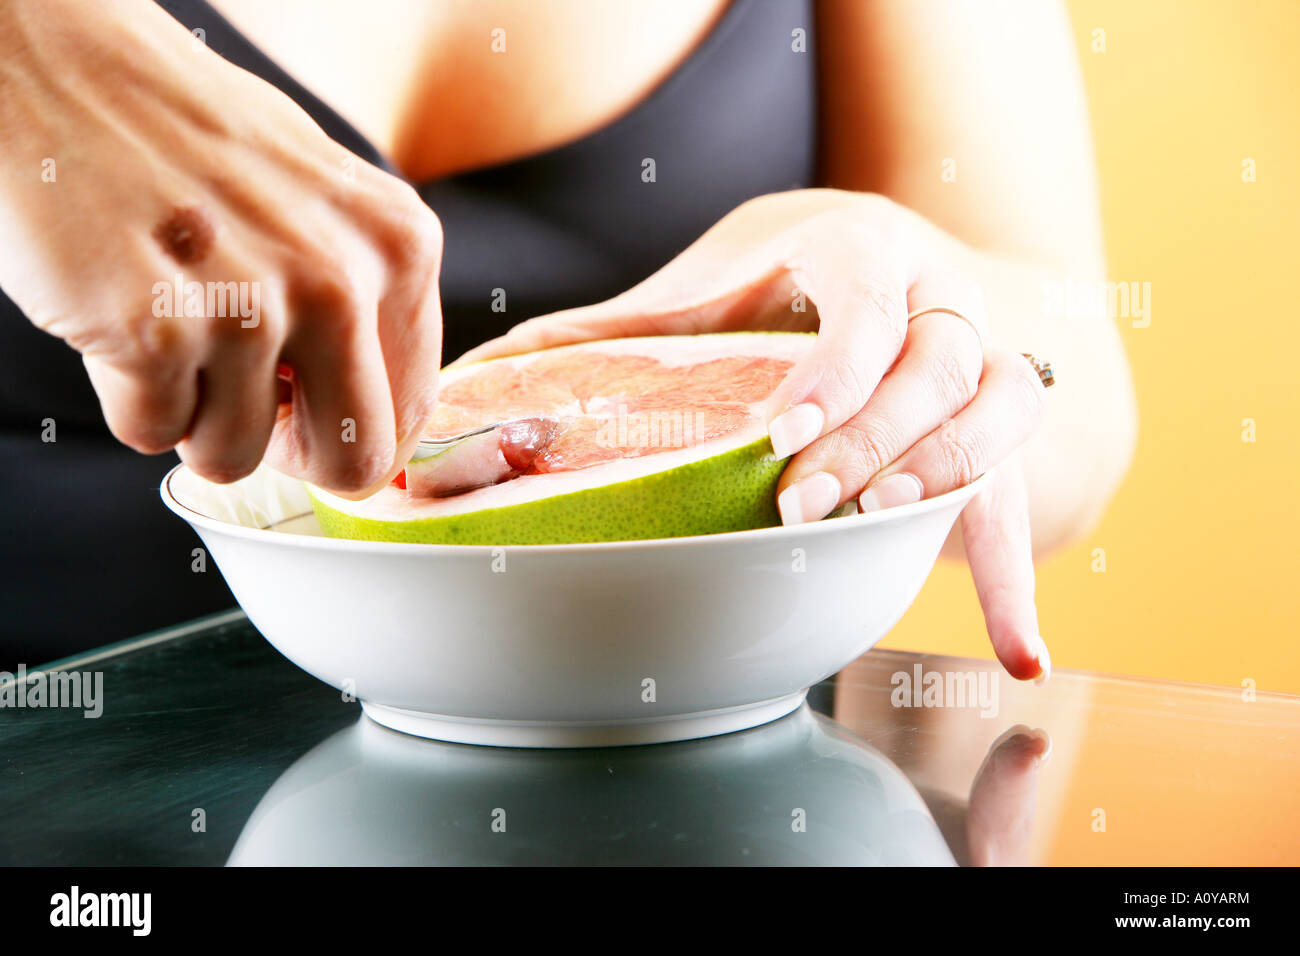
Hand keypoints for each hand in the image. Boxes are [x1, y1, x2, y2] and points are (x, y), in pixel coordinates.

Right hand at [0, 0, 441, 494]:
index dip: (350, 429)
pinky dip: (129, 397)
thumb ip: (366, 298)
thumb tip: (383, 409)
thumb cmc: (181, 129)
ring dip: (195, 416)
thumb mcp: (321, 197)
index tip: (309, 410)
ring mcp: (251, 307)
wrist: (52, 60)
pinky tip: (121, 316)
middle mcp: (341, 279)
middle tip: (244, 402)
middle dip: (291, 453)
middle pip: (352, 463)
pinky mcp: (157, 331)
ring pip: (236, 458)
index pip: (410, 411)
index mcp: (398, 246)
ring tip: (170, 328)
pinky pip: (152, 434)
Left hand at [457, 189, 1048, 680]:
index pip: (867, 307)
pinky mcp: (993, 421)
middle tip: (800, 505)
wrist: (875, 248)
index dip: (834, 376)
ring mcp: (982, 352)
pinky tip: (1018, 657)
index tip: (779, 439)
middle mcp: (939, 290)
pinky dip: (1016, 580)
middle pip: (939, 365)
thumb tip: (490, 365)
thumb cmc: (774, 272)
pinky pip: (1022, 493)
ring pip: (1002, 408)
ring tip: (885, 529)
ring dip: (952, 476)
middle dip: (875, 440)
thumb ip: (612, 326)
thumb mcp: (700, 284)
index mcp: (862, 247)